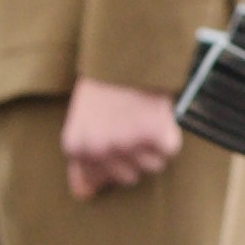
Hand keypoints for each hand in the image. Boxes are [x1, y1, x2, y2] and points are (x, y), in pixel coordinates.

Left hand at [60, 75, 180, 198]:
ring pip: (151, 166)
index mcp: (76, 147)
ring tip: (143, 115)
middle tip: (131, 122)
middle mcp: (100, 149)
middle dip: (133, 154)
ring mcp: (128, 143)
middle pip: (127, 177)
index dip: (111, 161)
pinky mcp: (156, 135)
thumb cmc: (104, 81)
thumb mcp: (82, 118)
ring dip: (152, 145)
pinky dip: (168, 134)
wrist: (127, 49)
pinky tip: (157, 113)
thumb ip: (83, 158)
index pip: (96, 181)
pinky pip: (168, 151)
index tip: (116, 140)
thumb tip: (84, 195)